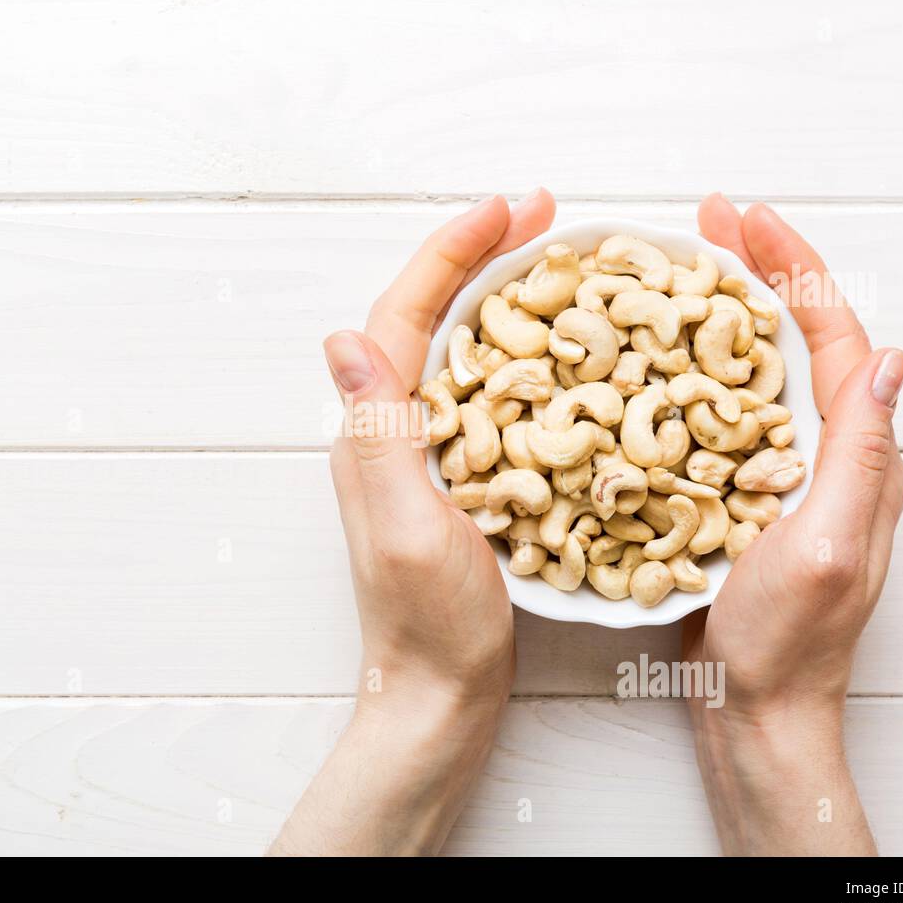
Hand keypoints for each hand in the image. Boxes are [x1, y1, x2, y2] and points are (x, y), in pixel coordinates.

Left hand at [269, 191, 555, 854]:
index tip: (511, 207)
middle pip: (430, 316)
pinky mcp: (455, 478)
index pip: (404, 314)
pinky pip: (484, 393)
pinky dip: (519, 353)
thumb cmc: (429, 625)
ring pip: (459, 349)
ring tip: (558, 261)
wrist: (439, 696)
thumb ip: (379, 434)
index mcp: (375, 433)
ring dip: (501, 294)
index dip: (453, 251)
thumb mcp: (406, 525)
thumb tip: (341, 338)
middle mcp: (391, 431)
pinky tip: (561, 351)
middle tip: (547, 215)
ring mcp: (423, 454)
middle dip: (481, 255)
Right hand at [684, 195, 902, 854]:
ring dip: (728, 308)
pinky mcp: (743, 494)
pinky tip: (656, 356)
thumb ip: (859, 454)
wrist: (750, 711)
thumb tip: (893, 359)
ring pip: (763, 369)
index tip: (741, 221)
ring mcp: (785, 474)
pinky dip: (697, 368)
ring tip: (682, 266)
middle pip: (802, 338)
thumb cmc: (784, 643)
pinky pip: (727, 413)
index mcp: (860, 457)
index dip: (793, 269)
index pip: (837, 336)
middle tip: (707, 222)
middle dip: (761, 270)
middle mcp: (830, 455)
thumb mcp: (826, 545)